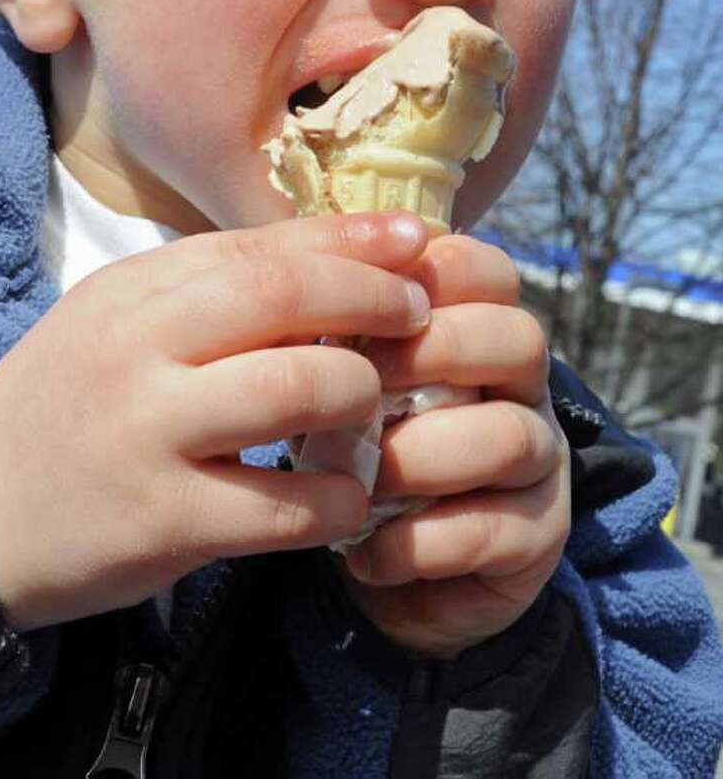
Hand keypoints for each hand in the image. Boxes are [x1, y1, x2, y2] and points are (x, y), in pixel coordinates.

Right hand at [0, 212, 431, 630]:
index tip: (416, 242)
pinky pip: (286, 504)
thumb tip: (335, 252)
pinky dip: (339, 496)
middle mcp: (138, 351)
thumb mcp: (121, 318)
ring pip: (298, 389)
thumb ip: (212, 285)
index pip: (260, 247)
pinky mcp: (166, 523)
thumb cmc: (72, 399)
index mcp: (131, 292)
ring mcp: (151, 436)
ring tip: (371, 410)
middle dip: (373, 298)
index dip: (350, 240)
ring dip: (361, 397)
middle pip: (284, 298)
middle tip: (420, 315)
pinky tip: (345, 495)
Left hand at [338, 235, 569, 658]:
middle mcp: (523, 387)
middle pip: (519, 338)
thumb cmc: (354, 443)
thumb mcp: (341, 379)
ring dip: (419, 456)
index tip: (363, 300)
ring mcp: (540, 463)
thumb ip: (334, 331)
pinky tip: (365, 552)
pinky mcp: (537, 540)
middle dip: (434, 352)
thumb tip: (290, 293)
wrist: (380, 560)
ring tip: (358, 478)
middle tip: (359, 381)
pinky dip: (417, 543)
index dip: (433, 274)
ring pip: (509, 436)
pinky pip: (491, 532)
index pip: (488, 271)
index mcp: (479, 327)